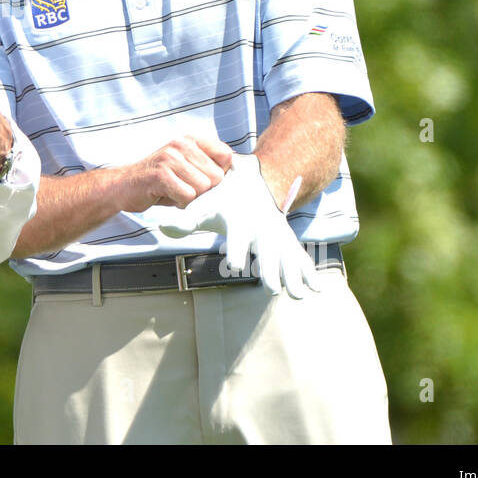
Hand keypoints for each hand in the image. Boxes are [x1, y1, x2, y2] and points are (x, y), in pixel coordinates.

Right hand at [125, 136, 233, 211]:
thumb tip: (238, 176)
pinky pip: (187, 196)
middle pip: (216, 178)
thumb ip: (210, 165)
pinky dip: (179, 202)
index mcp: (191, 139)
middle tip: (182, 186)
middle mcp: (182, 144)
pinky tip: (166, 196)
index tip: (200, 178)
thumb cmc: (161, 180)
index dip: (218, 174)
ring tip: (173, 191)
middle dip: (202, 190)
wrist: (124, 187)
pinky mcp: (161, 174)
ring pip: (203, 188)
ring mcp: (170, 157)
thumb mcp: (187, 166)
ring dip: (189, 197)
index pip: (226, 156)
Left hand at [148, 154, 318, 297]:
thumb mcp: (202, 206)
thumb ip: (184, 220)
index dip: (235, 251)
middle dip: (269, 269)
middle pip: (265, 252)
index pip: (237, 239)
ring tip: (300, 295)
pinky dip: (307, 271)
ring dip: (292, 275)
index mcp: (240, 222)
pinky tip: (316, 289)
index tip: (233, 265)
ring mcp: (276, 235)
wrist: (249, 182)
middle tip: (271, 288)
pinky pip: (298, 256)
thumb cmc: (220, 200)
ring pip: (286, 257)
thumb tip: (161, 227)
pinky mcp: (285, 240)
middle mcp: (260, 229)